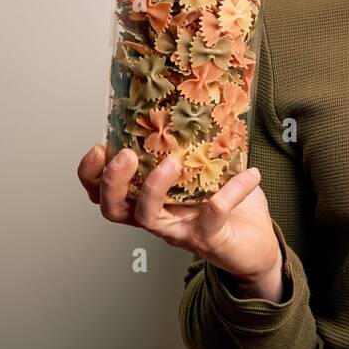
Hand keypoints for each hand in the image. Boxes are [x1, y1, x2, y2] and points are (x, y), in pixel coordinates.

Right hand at [77, 144, 281, 289]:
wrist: (256, 246)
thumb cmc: (229, 209)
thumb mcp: (209, 171)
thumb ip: (200, 144)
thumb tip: (206, 102)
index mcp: (150, 199)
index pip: (104, 192)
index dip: (92, 174)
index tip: (98, 147)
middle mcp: (158, 217)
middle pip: (114, 208)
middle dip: (112, 181)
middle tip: (125, 156)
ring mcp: (180, 230)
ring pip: (148, 217)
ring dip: (154, 188)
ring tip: (173, 162)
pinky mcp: (208, 239)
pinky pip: (213, 215)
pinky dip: (231, 192)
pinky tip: (250, 175)